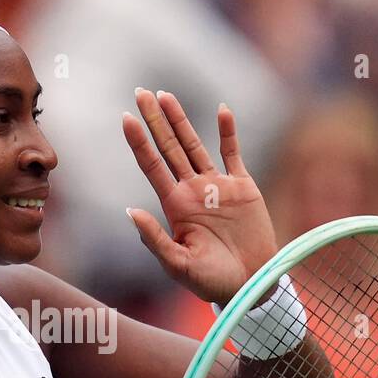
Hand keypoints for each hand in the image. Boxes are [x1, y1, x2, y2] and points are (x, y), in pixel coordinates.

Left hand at [123, 88, 278, 305]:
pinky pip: (233, 153)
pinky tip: (222, 110)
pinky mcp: (242, 187)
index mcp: (175, 206)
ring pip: (195, 145)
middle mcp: (192, 191)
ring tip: (165, 95)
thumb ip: (154, 239)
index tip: (125, 118)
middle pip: (168, 148)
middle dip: (154, 120)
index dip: (138, 142)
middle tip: (139, 92)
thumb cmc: (212, 282)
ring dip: (181, 120)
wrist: (251, 285)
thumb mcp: (178, 265)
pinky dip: (228, 132)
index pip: (152, 166)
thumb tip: (130, 212)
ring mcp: (217, 186)